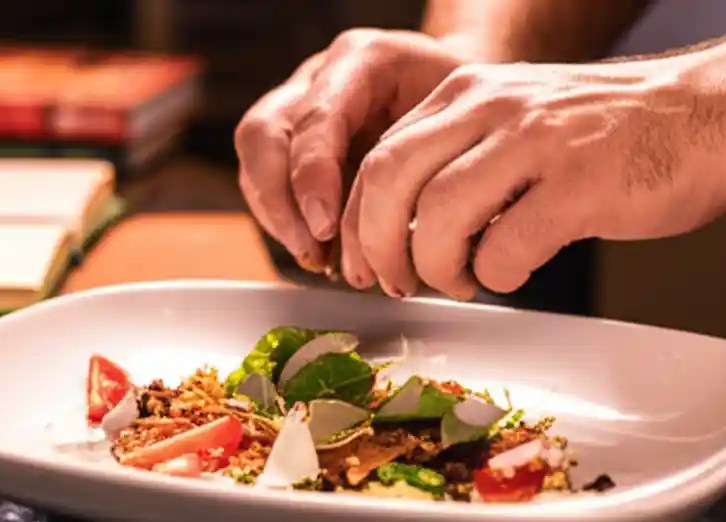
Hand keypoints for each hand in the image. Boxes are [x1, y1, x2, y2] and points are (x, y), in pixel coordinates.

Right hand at [235, 29, 473, 273]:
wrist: (466, 97)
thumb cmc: (469, 107)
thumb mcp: (464, 121)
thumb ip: (426, 160)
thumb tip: (401, 233)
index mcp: (364, 60)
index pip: (315, 117)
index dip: (312, 176)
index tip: (325, 227)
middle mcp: (320, 77)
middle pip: (263, 132)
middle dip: (279, 201)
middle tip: (311, 249)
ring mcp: (299, 106)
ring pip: (256, 157)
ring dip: (276, 216)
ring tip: (315, 257)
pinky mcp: (293, 141)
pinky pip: (266, 180)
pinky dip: (285, 220)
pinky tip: (318, 250)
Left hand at [342, 57, 725, 297]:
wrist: (710, 114)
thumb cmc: (610, 133)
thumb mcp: (516, 121)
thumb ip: (458, 158)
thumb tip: (402, 228)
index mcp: (467, 93)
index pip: (379, 158)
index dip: (360, 222)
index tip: (366, 263)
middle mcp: (492, 107)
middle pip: (389, 180)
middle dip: (380, 246)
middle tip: (398, 282)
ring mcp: (536, 142)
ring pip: (438, 215)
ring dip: (438, 266)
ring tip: (463, 281)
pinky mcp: (580, 184)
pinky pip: (506, 247)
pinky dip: (498, 275)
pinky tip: (514, 272)